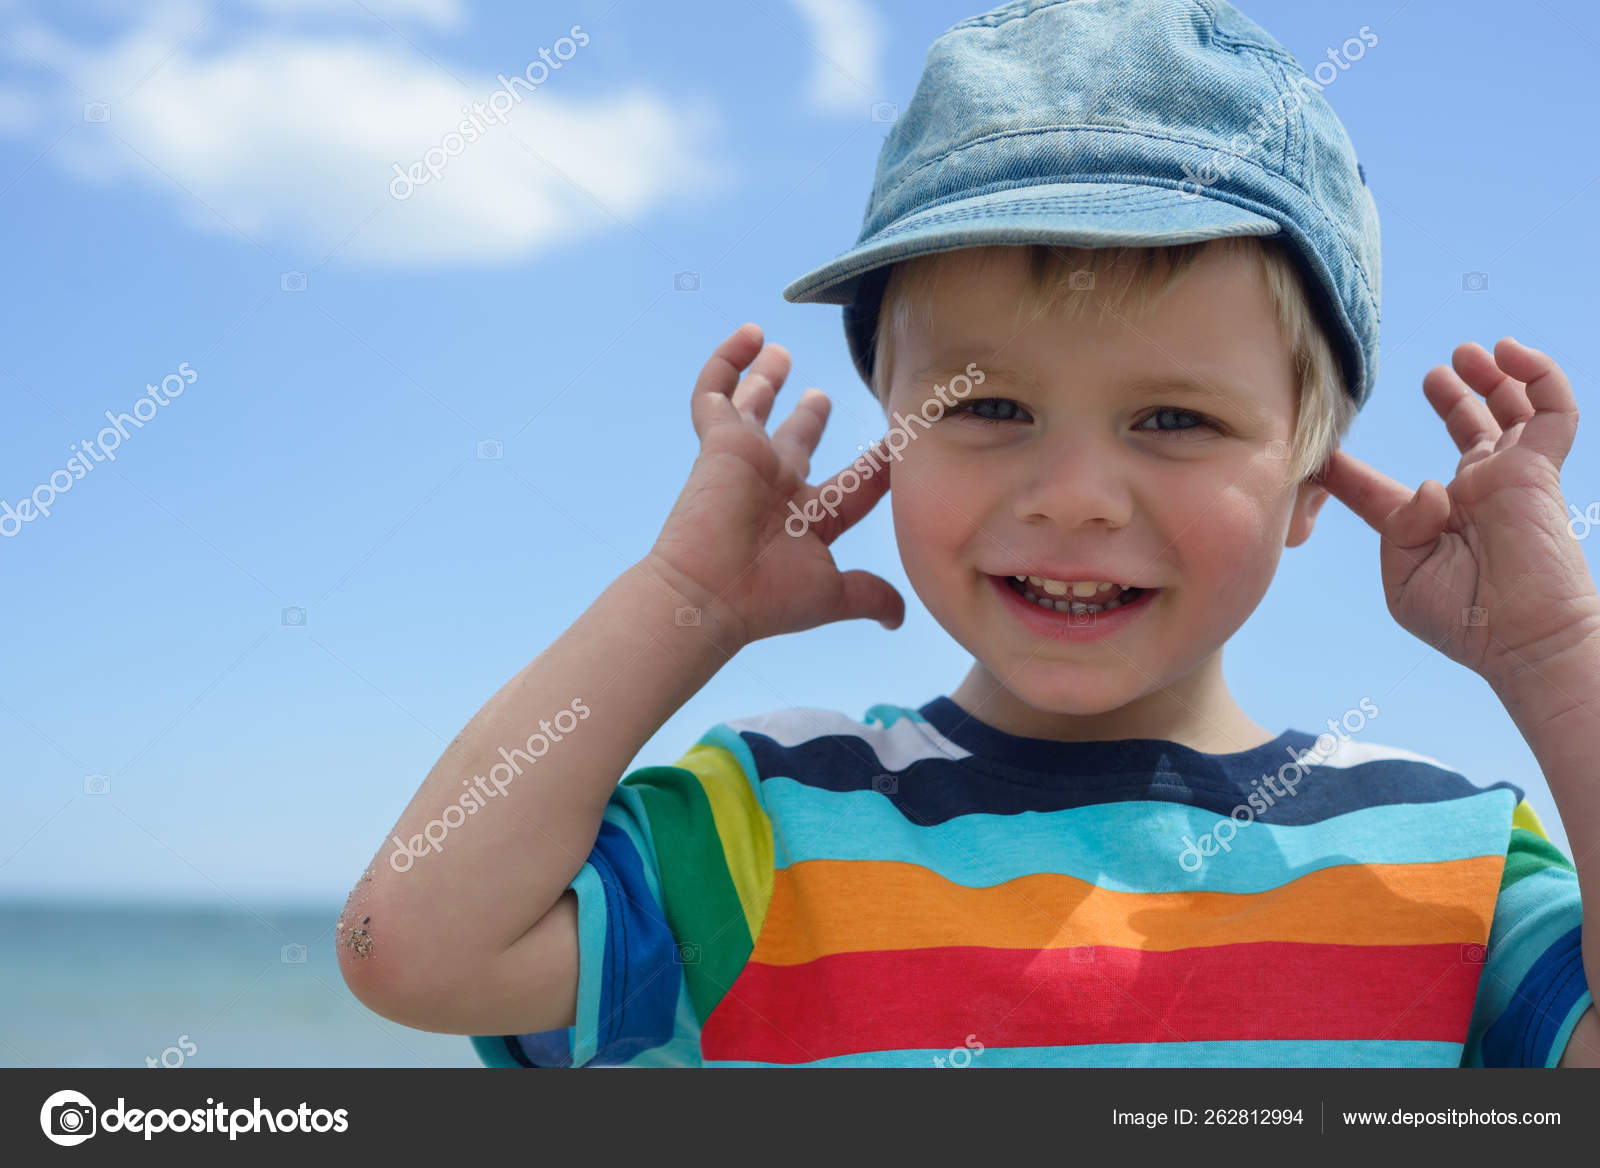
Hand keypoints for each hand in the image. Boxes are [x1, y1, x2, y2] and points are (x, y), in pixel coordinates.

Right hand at [641, 323, 904, 646]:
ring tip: (776, 349)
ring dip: (765, 378)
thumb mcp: (832, 594)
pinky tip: (749, 334)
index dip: (878, 464)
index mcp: (809, 519)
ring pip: (754, 408)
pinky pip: (716, 390)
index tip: (900, 442)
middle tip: (819, 394)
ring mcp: (748, 460)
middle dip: (806, 416)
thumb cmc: (766, 599)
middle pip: (796, 440)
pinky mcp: (719, 441)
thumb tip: (900, 618)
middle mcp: (779, 486)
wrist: (707, 595)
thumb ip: (869, 594)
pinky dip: (728, 360)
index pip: (854, 482)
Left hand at [1318, 337, 1598, 683]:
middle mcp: (1468, 493)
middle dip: (1450, 397)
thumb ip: (1399, 526)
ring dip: (1490, 377)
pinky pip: (1553, 410)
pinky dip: (1538, 375)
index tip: (1315, 454)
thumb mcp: (1407, 579)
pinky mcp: (1539, 469)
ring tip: (1467, 354)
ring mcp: (1506, 477)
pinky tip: (1509, 354)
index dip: (1346, 472)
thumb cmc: (1466, 622)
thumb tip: (1429, 485)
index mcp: (1425, 524)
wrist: (1524, 641)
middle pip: (1463, 429)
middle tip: (1433, 374)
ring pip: (1508, 410)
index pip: (1379, 488)